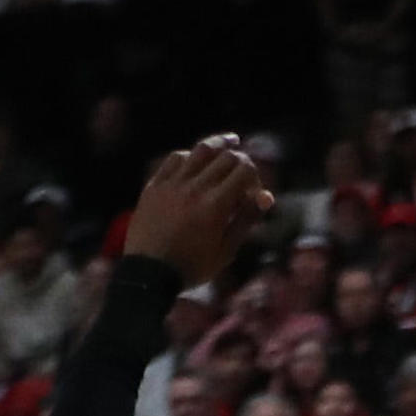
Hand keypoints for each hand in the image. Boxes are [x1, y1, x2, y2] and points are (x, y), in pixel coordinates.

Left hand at [122, 137, 271, 286]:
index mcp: (216, 204)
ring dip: (218, 145)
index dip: (255, 174)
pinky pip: (175, 159)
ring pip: (200, 151)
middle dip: (240, 160)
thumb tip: (265, 196)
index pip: (244, 169)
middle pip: (225, 157)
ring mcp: (173, 183)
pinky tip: (195, 160)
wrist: (149, 273)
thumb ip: (246, 220)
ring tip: (230, 141)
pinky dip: (190, 156)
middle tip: (245, 170)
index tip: (255, 190)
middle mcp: (195, 187)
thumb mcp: (226, 250)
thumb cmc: (192, 266)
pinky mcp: (155, 185)